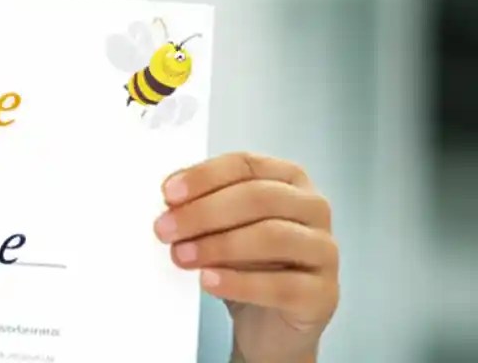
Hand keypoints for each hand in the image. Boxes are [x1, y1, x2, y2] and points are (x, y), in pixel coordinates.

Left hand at [154, 152, 339, 362]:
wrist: (269, 324)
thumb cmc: (245, 264)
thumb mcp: (222, 228)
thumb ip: (202, 208)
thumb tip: (170, 202)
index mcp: (289, 180)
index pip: (246, 165)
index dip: (205, 176)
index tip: (168, 193)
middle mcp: (313, 209)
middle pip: (259, 198)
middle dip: (204, 211)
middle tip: (165, 228)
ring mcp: (324, 251)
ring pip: (272, 237)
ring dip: (218, 245)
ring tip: (181, 256)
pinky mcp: (323, 294)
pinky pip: (281, 285)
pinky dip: (239, 282)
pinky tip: (209, 281)